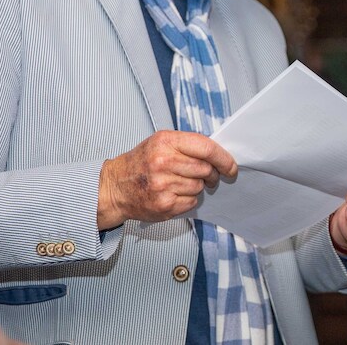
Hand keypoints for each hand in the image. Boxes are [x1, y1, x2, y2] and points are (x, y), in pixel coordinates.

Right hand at [96, 130, 236, 229]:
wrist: (115, 187)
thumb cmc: (140, 163)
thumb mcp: (160, 143)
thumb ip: (187, 145)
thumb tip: (218, 155)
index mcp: (165, 142)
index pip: (206, 148)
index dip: (224, 158)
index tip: (231, 167)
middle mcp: (163, 162)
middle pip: (205, 169)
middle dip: (211, 174)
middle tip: (207, 176)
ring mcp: (163, 185)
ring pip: (199, 187)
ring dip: (196, 186)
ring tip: (179, 183)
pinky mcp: (163, 205)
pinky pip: (191, 201)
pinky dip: (188, 199)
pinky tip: (174, 194)